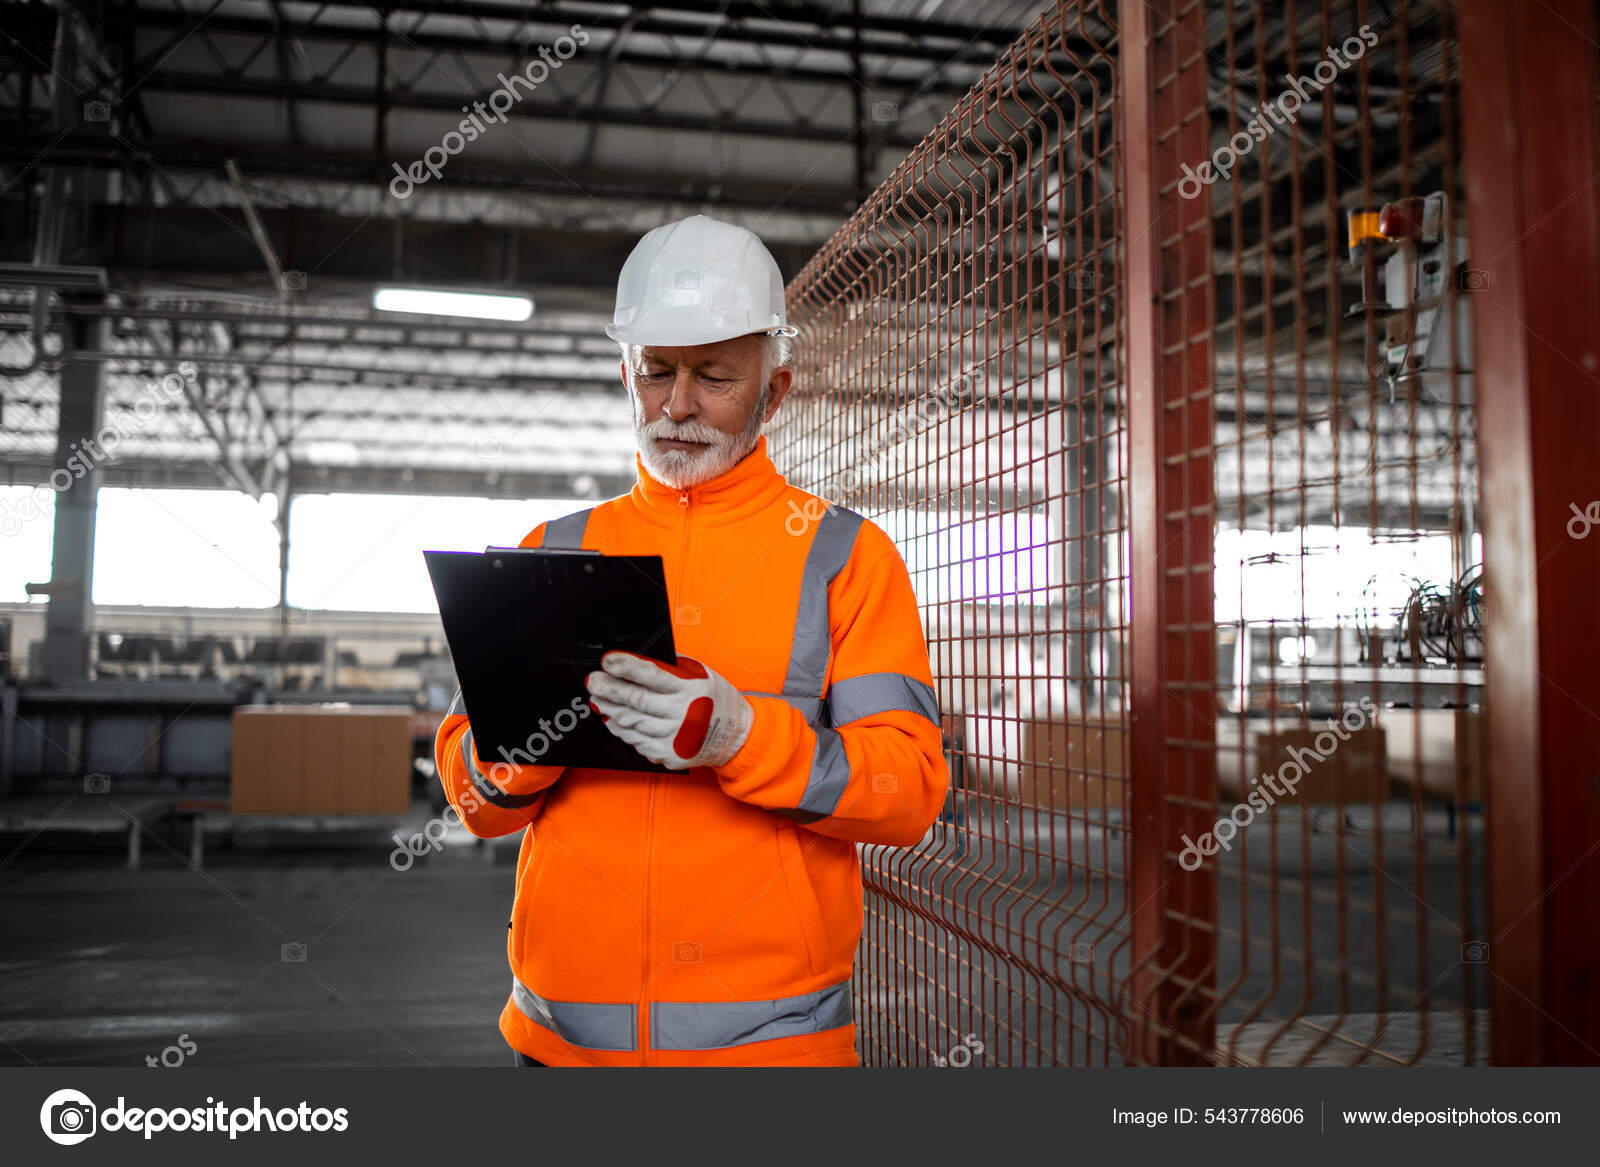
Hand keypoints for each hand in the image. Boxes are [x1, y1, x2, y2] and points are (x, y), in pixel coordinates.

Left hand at [584, 651, 753, 770]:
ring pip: (632, 723)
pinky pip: (636, 741)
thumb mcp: (702, 674)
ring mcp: (674, 738)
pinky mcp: (668, 754)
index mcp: (690, 689)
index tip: (607, 661)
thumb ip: (673, 665)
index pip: (651, 675)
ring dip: (610, 710)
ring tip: (598, 699)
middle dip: (609, 689)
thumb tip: (637, 658)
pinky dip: (622, 729)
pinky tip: (613, 719)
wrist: (736, 736)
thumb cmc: (716, 700)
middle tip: (592, 681)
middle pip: (635, 701)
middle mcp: (681, 714)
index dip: (625, 667)